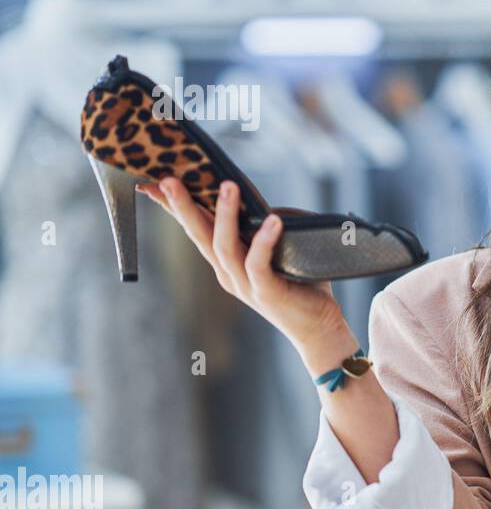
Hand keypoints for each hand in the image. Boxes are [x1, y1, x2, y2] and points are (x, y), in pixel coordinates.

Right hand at [138, 176, 351, 357]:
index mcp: (226, 264)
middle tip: (168, 179)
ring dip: (225, 214)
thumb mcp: (279, 253)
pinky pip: (258, 263)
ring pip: (224, 246)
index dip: (174, 208)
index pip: (196, 230)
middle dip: (183, 206)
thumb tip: (267, 207)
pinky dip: (263, 241)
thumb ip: (267, 232)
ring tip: (228, 185)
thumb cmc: (301, 287)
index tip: (154, 183)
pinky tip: (273, 220)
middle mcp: (228, 274)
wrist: (318, 329)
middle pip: (199, 235)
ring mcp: (244, 284)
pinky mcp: (266, 292)